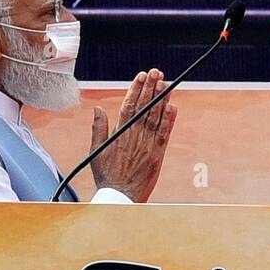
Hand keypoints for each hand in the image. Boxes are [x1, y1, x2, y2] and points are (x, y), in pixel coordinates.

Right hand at [89, 69, 176, 203]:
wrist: (120, 197)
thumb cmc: (107, 176)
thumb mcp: (96, 151)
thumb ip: (98, 128)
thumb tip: (97, 109)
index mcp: (119, 133)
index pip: (128, 105)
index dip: (135, 89)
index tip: (140, 76)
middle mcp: (134, 136)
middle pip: (144, 106)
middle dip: (150, 87)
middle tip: (156, 72)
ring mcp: (147, 144)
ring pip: (155, 116)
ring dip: (161, 98)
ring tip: (165, 83)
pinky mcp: (157, 154)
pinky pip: (165, 133)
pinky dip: (169, 119)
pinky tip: (173, 106)